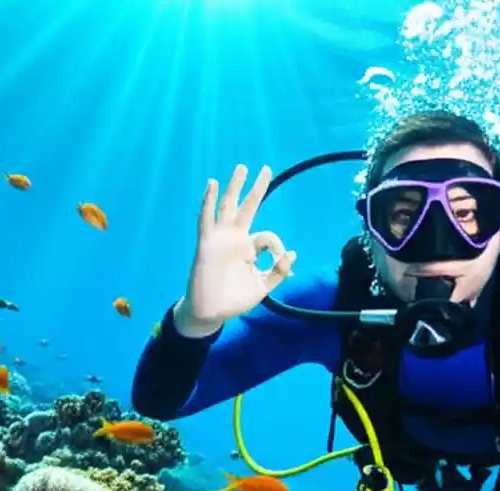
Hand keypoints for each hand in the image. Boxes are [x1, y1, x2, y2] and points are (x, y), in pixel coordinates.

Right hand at [173, 164, 296, 336]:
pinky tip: (212, 184)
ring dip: (234, 187)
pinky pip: (206, 219)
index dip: (277, 247)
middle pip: (247, 207)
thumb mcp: (262, 286)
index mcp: (249, 248)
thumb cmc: (234, 299)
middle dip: (256, 189)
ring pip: (228, 206)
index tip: (280, 263)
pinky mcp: (207, 243)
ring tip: (242, 168)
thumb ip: (277, 272)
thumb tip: (293, 253)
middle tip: (265, 169)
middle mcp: (236, 239)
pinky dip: (208, 201)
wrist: (210, 313)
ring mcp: (220, 239)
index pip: (268, 236)